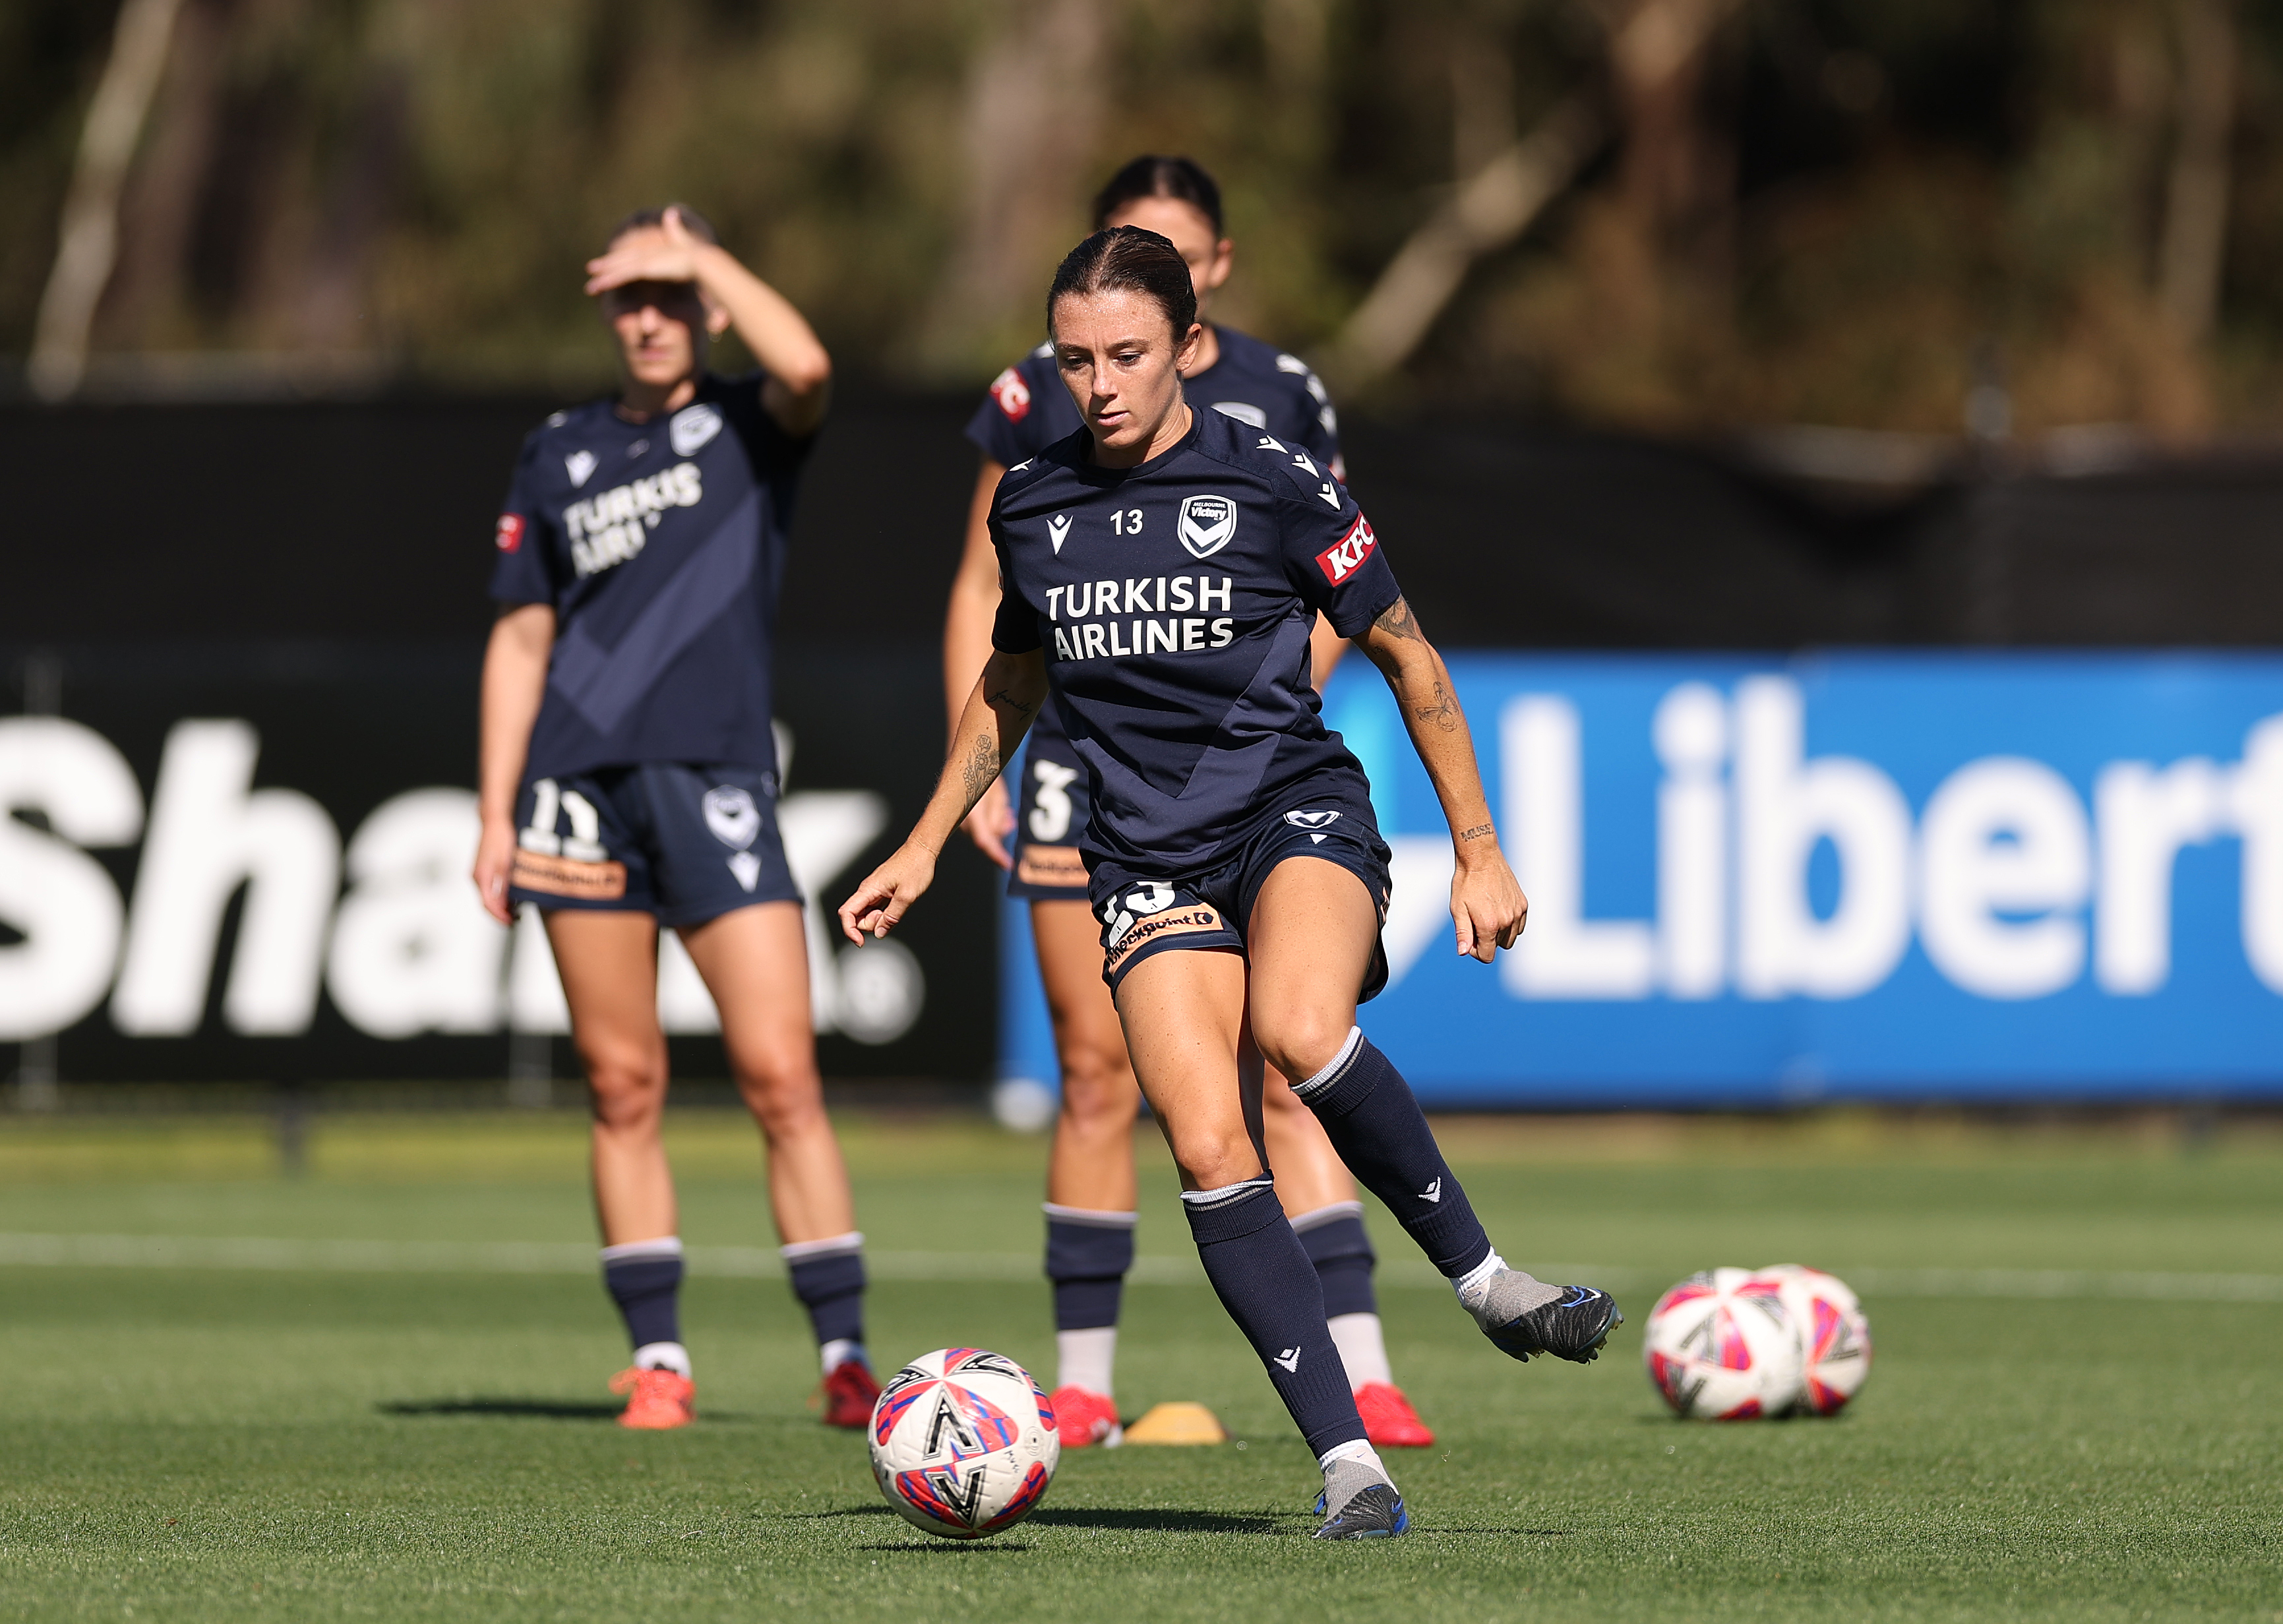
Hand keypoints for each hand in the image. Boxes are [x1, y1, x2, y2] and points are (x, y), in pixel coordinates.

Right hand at [473, 819, 517, 926]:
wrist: (495, 821)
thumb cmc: (502, 837)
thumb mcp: (507, 863)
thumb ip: (504, 885)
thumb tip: (505, 904)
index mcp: (482, 876)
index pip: (488, 904)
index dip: (499, 917)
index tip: (511, 922)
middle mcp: (477, 877)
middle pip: (487, 903)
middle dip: (501, 914)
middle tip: (517, 919)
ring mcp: (479, 873)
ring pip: (488, 896)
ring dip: (501, 906)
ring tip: (517, 911)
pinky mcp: (483, 870)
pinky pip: (489, 888)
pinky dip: (499, 896)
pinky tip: (511, 897)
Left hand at [584, 205, 711, 294]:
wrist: (704, 260)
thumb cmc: (699, 256)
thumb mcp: (685, 242)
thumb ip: (676, 229)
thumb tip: (672, 209)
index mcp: (655, 249)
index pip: (633, 253)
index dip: (619, 257)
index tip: (608, 262)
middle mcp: (647, 253)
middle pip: (622, 259)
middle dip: (606, 265)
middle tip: (591, 269)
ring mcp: (645, 260)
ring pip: (619, 269)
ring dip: (603, 277)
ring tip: (589, 287)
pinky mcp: (646, 267)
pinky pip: (624, 275)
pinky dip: (610, 279)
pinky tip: (599, 284)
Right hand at [838, 842, 939, 944]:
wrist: (921, 850)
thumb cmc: (916, 867)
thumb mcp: (907, 896)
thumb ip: (892, 917)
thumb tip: (879, 932)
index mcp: (869, 889)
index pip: (847, 913)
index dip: (850, 930)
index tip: (860, 941)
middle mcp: (867, 889)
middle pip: (856, 917)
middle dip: (870, 924)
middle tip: (890, 916)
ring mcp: (873, 890)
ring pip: (865, 913)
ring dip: (878, 919)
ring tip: (896, 908)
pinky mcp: (880, 891)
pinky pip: (874, 908)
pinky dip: (882, 913)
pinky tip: (895, 907)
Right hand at [962, 776, 1014, 869]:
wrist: (964, 760)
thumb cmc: (984, 772)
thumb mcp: (997, 794)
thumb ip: (997, 818)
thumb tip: (998, 834)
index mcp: (972, 812)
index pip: (985, 842)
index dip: (997, 855)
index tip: (1009, 865)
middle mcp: (961, 819)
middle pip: (987, 838)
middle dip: (1000, 831)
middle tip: (1010, 818)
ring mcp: (957, 819)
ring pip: (983, 833)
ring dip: (996, 825)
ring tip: (1006, 812)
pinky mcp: (957, 818)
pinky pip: (977, 827)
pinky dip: (989, 823)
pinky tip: (1000, 813)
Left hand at [1450, 846, 1526, 963]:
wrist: (1481, 858)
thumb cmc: (1465, 883)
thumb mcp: (1457, 908)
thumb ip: (1463, 933)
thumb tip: (1463, 952)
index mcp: (1489, 925)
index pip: (1487, 956)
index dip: (1475, 951)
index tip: (1469, 937)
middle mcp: (1507, 921)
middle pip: (1498, 947)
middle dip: (1486, 941)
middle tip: (1475, 922)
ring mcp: (1518, 912)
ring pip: (1511, 938)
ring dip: (1499, 933)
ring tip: (1486, 915)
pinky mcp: (1523, 904)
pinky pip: (1519, 926)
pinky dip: (1510, 924)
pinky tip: (1498, 911)